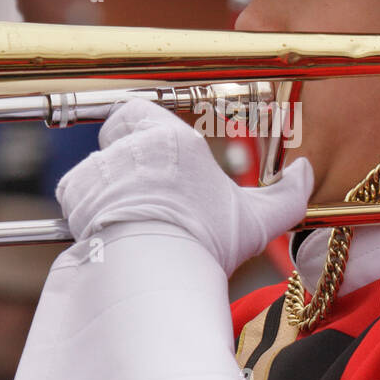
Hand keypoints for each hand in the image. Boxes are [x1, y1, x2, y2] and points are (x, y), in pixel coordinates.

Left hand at [57, 98, 312, 275]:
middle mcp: (135, 144)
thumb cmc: (210, 243)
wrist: (159, 269)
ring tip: (127, 222)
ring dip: (105, 189)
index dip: (141, 130)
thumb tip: (305, 171)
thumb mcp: (260, 220)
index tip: (153, 157)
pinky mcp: (76, 191)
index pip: (139, 110)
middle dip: (123, 160)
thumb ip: (288, 194)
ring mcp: (102, 166)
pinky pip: (74, 193)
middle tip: (141, 193)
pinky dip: (85, 209)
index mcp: (176, 140)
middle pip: (115, 137)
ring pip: (96, 168)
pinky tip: (107, 231)